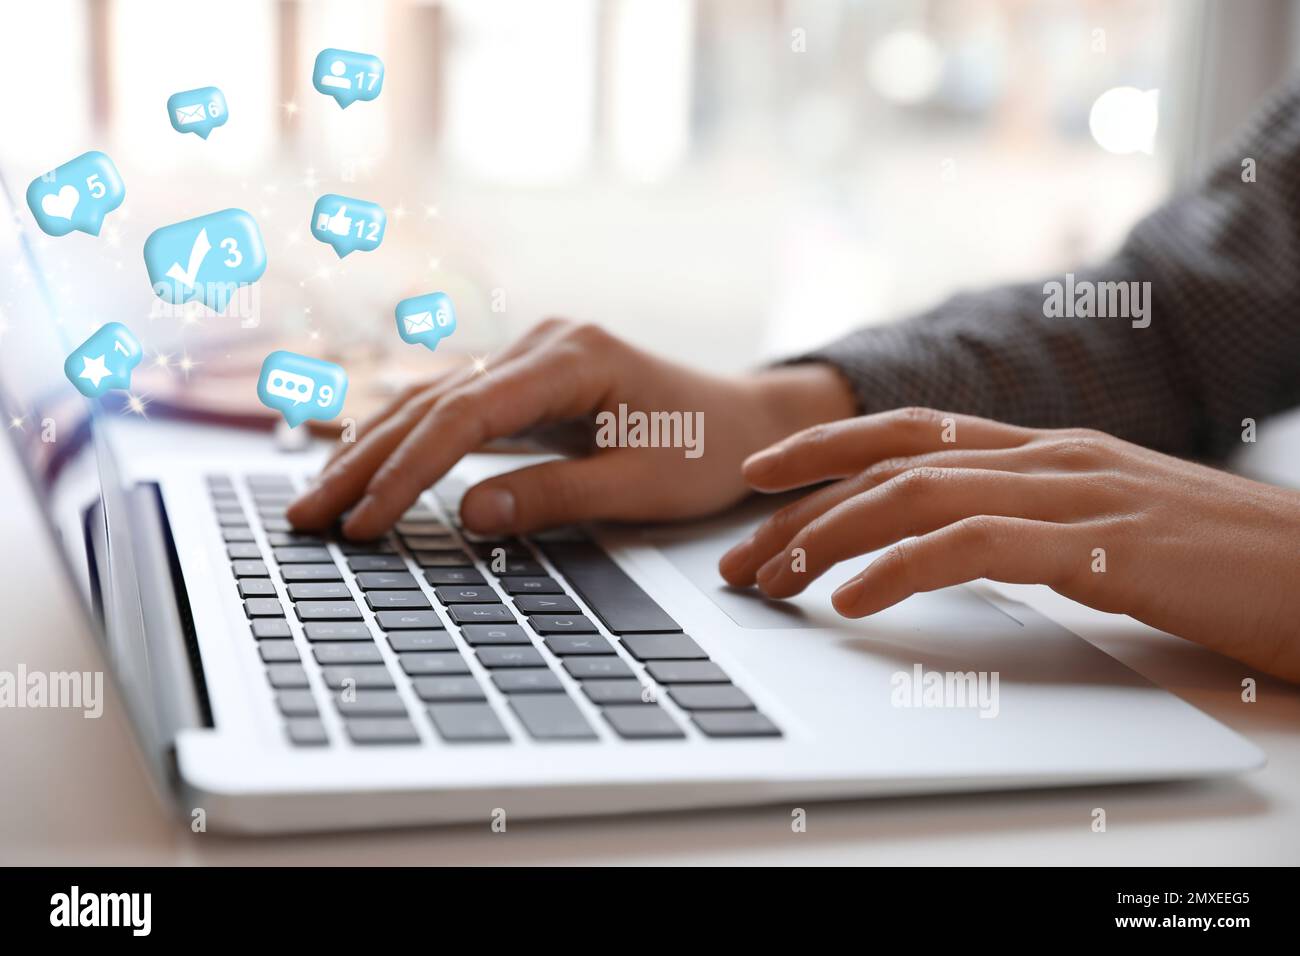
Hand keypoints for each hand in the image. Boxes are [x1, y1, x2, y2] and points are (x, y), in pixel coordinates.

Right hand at [288, 319, 855, 538]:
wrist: (747, 420)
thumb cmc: (707, 451)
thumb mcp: (640, 484)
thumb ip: (554, 497)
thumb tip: (466, 515)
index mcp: (572, 359)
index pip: (465, 415)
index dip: (407, 471)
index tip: (366, 522)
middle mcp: (542, 345)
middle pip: (432, 401)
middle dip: (365, 462)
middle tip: (307, 517)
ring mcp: (531, 357)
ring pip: (431, 400)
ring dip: (372, 450)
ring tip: (317, 500)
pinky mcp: (527, 380)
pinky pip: (451, 408)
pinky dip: (406, 442)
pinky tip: (364, 467)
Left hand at [718, 407, 1299, 682]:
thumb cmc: (1221, 560)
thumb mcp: (1108, 525)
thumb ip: (1033, 518)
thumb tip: (952, 541)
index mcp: (1048, 450)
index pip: (911, 432)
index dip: (826, 446)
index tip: (760, 478)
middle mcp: (1051, 456)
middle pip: (892, 464)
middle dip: (802, 509)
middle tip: (739, 559)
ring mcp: (1078, 492)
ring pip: (919, 495)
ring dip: (832, 538)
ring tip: (776, 581)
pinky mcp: (1104, 545)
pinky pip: (977, 546)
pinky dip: (904, 569)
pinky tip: (858, 602)